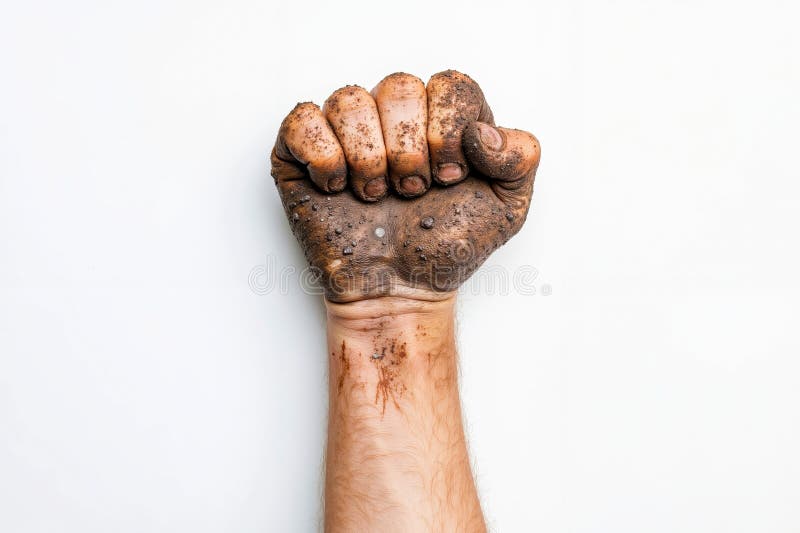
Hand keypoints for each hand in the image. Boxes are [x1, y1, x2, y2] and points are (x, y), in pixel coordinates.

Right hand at [270, 70, 539, 301]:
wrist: (398, 292)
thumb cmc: (444, 249)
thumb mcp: (508, 208)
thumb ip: (521, 157)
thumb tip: (481, 131)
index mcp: (441, 118)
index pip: (449, 85)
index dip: (449, 132)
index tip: (448, 179)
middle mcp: (393, 117)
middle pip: (399, 87)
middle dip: (409, 151)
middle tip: (411, 192)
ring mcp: (346, 133)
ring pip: (350, 100)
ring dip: (369, 157)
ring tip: (376, 194)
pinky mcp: (302, 154)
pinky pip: (303, 121)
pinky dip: (325, 157)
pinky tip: (339, 187)